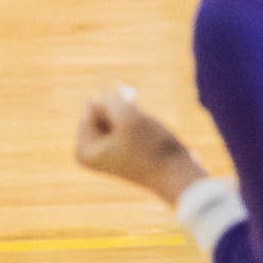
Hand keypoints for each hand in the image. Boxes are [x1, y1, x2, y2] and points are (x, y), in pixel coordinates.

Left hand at [74, 84, 209, 206]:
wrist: (179, 176)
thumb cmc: (153, 150)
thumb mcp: (129, 118)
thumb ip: (112, 97)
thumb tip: (109, 86)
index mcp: (83, 149)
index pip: (93, 107)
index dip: (118, 110)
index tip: (134, 131)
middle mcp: (89, 152)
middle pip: (102, 111)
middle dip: (125, 113)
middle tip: (142, 135)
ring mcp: (106, 152)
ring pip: (117, 114)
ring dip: (135, 117)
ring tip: (147, 137)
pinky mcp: (123, 149)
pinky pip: (127, 122)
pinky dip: (140, 123)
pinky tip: (151, 137)